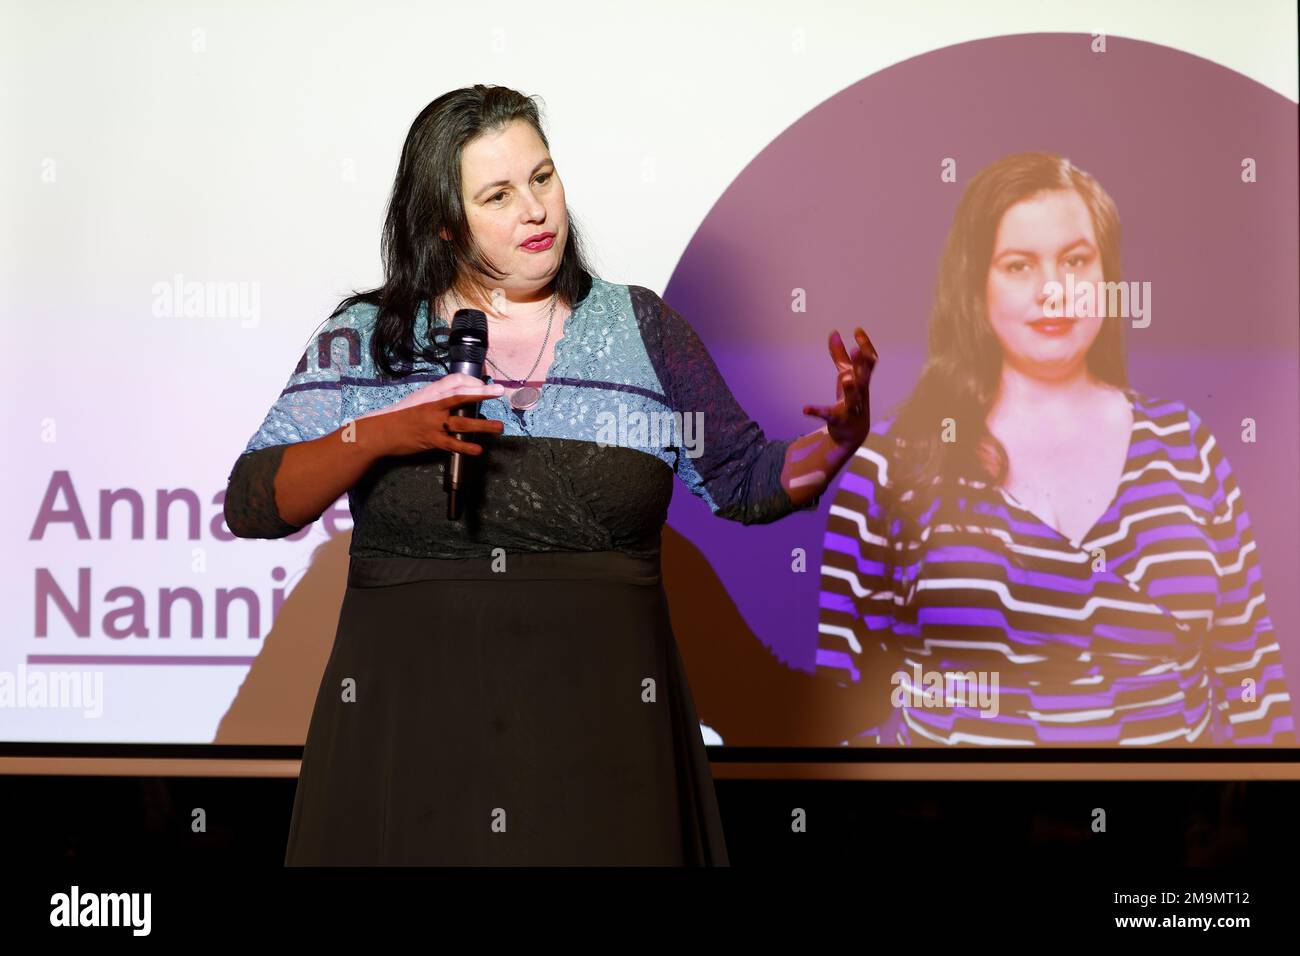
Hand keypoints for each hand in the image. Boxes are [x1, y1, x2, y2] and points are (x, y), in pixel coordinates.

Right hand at [375, 391, 506, 457]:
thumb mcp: (418, 401)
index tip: (485, 386)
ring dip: (482, 425)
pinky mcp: (430, 439)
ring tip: (499, 427)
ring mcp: (432, 423)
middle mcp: (433, 406)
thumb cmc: (400, 416)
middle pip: (461, 396)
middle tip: (500, 392)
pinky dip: (465, 447)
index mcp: (431, 394)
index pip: (455, 382)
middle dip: (482, 394)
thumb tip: (457, 399)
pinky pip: (451, 443)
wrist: (380, 432)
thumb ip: (437, 399)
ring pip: (461, 422)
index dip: (472, 383)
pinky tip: (478, 450)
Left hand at [802, 327, 876, 449]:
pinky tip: (805, 408)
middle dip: (862, 364)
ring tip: (845, 378)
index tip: (857, 330)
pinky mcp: (838, 420)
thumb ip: (840, 355)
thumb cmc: (852, 398)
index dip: (866, 346)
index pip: (869, 362)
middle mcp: (860, 393)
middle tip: (856, 350)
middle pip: (864, 378)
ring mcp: (851, 407)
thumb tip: (834, 333)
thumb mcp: (846, 375)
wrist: (854, 433)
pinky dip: (817, 411)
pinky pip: (828, 415)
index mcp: (862, 380)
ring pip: (853, 398)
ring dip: (850, 388)